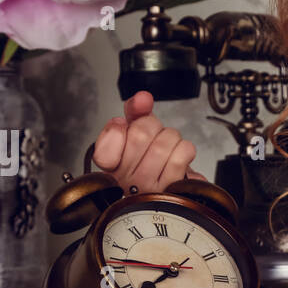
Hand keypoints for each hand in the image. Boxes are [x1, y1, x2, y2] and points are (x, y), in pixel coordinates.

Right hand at [93, 89, 208, 193]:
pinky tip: (175, 156)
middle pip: (140, 134)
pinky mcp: (171, 189)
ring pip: (164, 142)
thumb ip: (134, 111)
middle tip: (150, 135)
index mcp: (109, 167)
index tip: (122, 128)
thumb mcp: (134, 130)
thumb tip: (143, 99)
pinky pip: (182, 153)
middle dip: (151, 126)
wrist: (168, 184)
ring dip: (169, 137)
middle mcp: (126, 181)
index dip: (117, 129)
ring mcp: (149, 188)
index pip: (104, 146)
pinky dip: (183, 148)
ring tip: (163, 147)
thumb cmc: (147, 158)